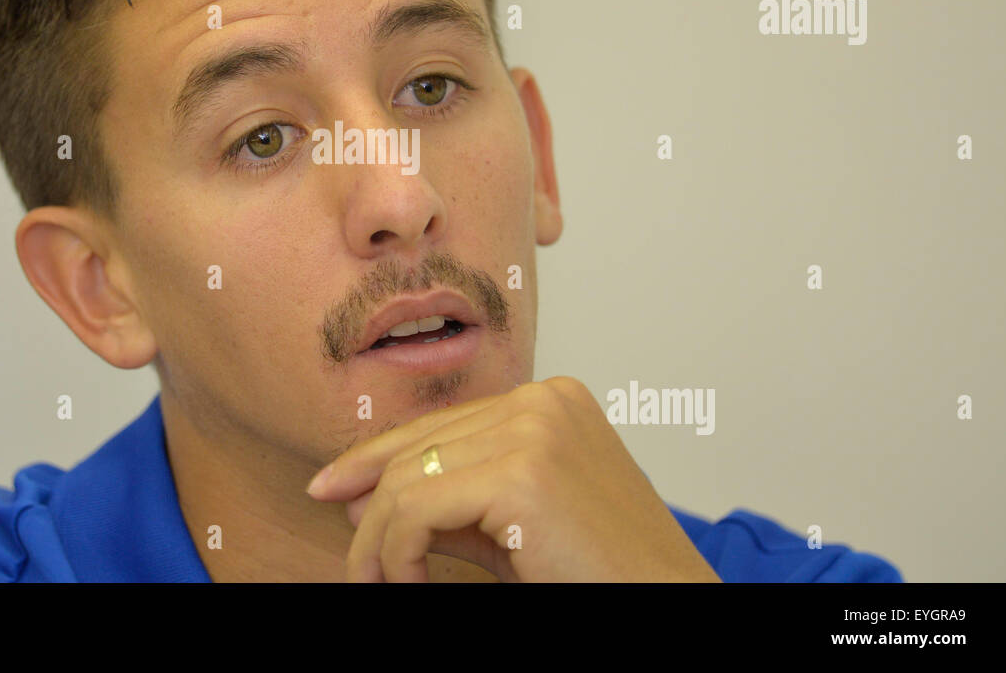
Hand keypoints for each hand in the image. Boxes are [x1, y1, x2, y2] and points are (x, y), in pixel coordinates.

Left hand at [305, 376, 722, 581]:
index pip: (442, 424)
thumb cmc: (603, 574)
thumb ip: (450, 505)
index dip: (378, 459)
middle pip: (419, 445)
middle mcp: (542, 401)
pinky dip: (397, 553)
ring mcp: (535, 429)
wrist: (669, 605)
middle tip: (352, 560)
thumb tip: (366, 497)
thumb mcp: (512, 530)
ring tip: (385, 584)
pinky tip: (410, 584)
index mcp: (551, 401)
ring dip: (381, 543)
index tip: (336, 490)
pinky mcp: (523, 472)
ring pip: (409, 480)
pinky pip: (418, 510)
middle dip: (370, 504)